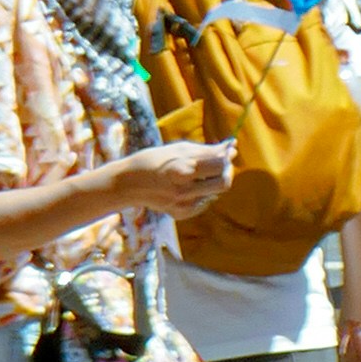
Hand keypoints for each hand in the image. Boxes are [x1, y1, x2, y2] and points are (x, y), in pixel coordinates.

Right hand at [121, 140, 236, 217]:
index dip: (228, 157)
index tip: (228, 150)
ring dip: (214, 181)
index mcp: (184, 169)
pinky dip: (202, 193)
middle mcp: (184, 190)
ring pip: (215, 193)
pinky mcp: (180, 214)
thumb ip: (207, 150)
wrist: (128, 183)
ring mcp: (182, 205)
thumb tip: (232, 147)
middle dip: (227, 172)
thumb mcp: (179, 149)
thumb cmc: (155, 159)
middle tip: (222, 164)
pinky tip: (190, 185)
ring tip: (202, 172)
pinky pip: (203, 203)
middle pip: (224, 183)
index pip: (220, 165)